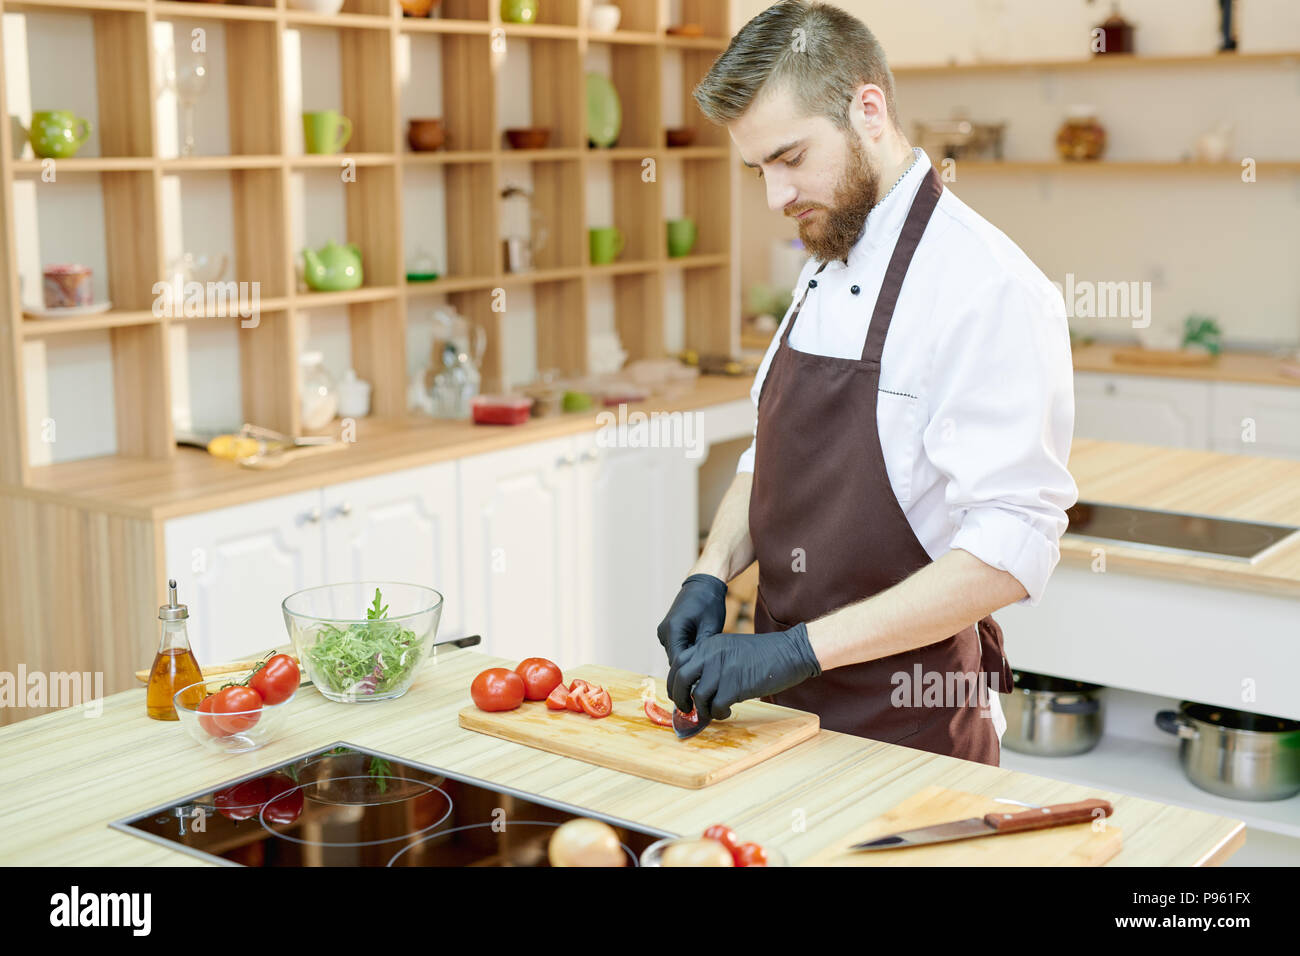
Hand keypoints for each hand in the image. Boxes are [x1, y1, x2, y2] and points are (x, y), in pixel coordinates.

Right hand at [656, 574, 727, 669]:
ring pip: (676, 654)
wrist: (703, 583)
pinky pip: (676, 647)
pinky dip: (687, 649)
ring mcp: (663, 631)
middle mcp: (663, 631)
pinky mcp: (667, 631)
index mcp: (672, 629)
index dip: (690, 672)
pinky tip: (700, 645)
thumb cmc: (709, 602)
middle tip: (709, 667)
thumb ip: (702, 650)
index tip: (705, 679)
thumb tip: (701, 669)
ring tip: (706, 653)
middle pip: (676, 659)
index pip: (678, 661)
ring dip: (689, 656)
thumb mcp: (710, 628)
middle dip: (690, 664)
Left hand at [666, 624, 820, 719]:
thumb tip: (696, 687)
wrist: (790, 652)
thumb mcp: (730, 649)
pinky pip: (716, 707)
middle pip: (681, 680)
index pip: (678, 663)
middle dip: (680, 699)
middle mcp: (710, 655)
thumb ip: (711, 662)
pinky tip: (728, 712)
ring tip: (715, 712)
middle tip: (687, 709)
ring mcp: (722, 669)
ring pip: (698, 697)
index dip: (674, 682)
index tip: (679, 695)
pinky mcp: (735, 685)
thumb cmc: (763, 654)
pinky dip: (719, 714)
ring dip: (703, 710)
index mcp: (708, 644)